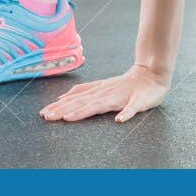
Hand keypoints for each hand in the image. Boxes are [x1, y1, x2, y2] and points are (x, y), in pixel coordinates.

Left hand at [40, 64, 170, 123]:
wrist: (151, 75)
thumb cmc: (125, 84)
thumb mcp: (102, 85)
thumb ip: (84, 91)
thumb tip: (63, 96)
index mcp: (98, 91)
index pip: (75, 99)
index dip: (59, 105)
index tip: (44, 114)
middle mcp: (105, 93)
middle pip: (81, 102)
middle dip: (64, 109)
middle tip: (48, 117)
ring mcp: (120, 98)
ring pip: (100, 105)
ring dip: (84, 111)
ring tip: (69, 118)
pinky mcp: (137, 102)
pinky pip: (131, 109)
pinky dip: (125, 114)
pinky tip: (119, 120)